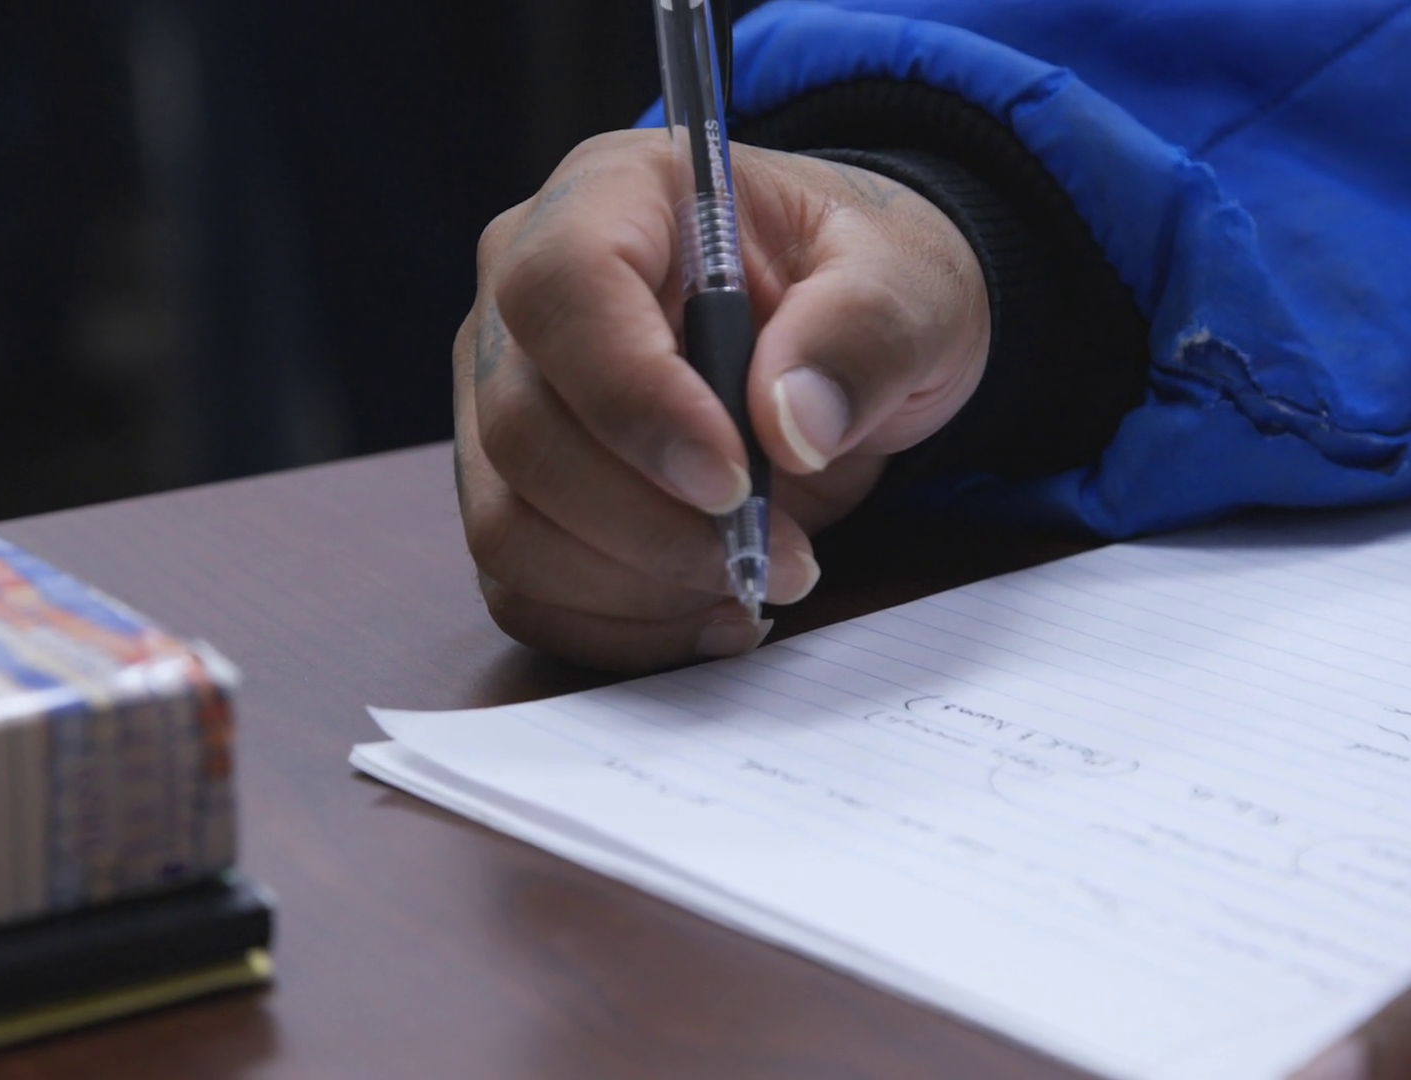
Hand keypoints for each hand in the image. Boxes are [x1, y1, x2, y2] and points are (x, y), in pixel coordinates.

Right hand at [454, 129, 989, 672]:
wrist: (844, 340)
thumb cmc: (862, 285)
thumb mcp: (909, 281)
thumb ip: (860, 330)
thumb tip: (789, 422)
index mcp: (610, 196)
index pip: (561, 290)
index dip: (633, 397)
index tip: (734, 477)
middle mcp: (521, 294)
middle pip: (524, 430)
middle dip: (653, 524)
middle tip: (780, 555)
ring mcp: (501, 399)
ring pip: (509, 526)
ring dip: (638, 587)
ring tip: (756, 582)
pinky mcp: (514, 493)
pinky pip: (524, 589)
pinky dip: (619, 627)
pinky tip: (713, 614)